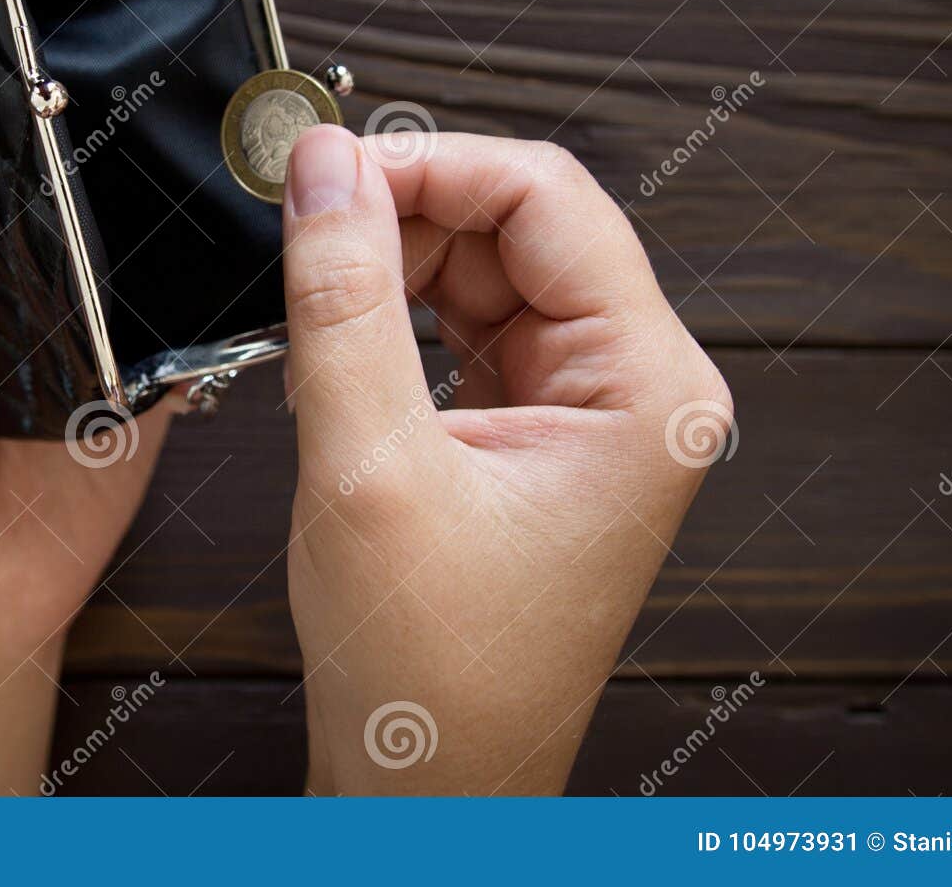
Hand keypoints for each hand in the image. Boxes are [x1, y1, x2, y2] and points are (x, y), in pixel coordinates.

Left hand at [0, 74, 174, 793]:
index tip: (11, 0)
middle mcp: (7, 274)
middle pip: (48, 170)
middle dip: (77, 116)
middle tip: (119, 33)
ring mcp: (82, 319)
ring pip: (120, 225)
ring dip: (144, 183)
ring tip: (187, 102)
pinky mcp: (145, 366)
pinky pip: (178, 302)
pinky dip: (197, 267)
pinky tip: (229, 213)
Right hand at [280, 125, 730, 794]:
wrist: (431, 788)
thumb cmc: (434, 672)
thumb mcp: (370, 466)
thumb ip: (345, 299)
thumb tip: (325, 170)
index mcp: (649, 388)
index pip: (547, 196)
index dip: (430, 163)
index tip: (328, 167)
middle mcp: (636, 388)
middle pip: (518, 225)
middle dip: (405, 213)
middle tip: (303, 222)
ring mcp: (586, 410)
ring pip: (485, 271)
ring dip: (393, 267)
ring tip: (316, 301)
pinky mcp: (534, 431)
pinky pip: (465, 328)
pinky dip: (397, 318)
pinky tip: (346, 342)